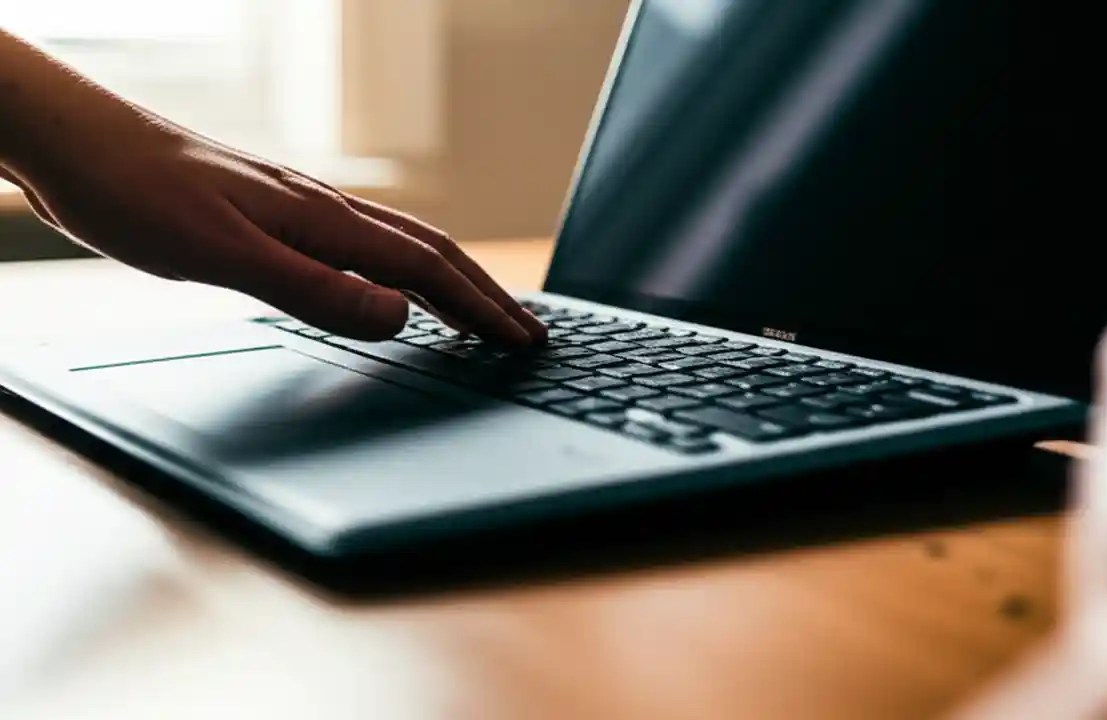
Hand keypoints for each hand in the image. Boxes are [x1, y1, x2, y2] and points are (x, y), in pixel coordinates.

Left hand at [2, 116, 544, 344]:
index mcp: (322, 220)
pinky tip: (393, 290)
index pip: (427, 268)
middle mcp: (323, 211)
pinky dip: (402, 275)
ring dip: (451, 284)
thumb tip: (399, 315)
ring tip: (480, 316)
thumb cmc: (137, 192)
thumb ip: (314, 289)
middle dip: (484, 297)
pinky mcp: (274, 218)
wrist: (74, 143)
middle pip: (430, 253)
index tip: (521, 340)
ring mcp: (300, 211)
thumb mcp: (224, 253)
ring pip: (401, 247)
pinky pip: (364, 248)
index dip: (480, 308)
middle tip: (524, 334)